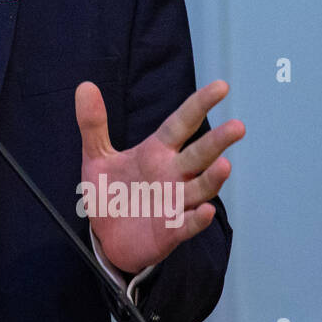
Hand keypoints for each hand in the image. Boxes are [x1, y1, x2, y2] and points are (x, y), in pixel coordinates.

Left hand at [76, 79, 241, 274]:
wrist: (105, 236)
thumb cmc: (110, 191)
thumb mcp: (96, 156)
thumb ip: (93, 123)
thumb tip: (85, 85)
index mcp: (156, 152)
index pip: (181, 124)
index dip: (199, 105)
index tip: (221, 86)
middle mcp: (172, 175)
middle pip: (199, 155)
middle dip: (217, 141)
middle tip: (237, 126)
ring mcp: (174, 203)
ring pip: (200, 188)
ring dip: (212, 178)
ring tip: (225, 165)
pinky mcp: (170, 231)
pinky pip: (187, 224)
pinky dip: (197, 218)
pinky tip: (205, 210)